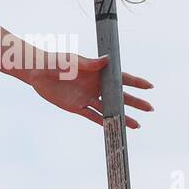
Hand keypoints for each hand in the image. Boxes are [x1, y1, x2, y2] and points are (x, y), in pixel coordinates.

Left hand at [28, 53, 153, 127]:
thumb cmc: (56, 61)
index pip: (120, 78)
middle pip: (118, 96)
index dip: (135, 82)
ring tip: (137, 125)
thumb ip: (90, 64)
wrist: (37, 72)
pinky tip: (115, 128)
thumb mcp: (73, 61)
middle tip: (150, 109)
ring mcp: (87, 97)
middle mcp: (95, 86)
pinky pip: (93, 116)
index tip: (149, 87)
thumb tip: (108, 60)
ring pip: (108, 109)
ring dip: (123, 117)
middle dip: (135, 102)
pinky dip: (104, 123)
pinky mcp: (77, 107)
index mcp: (97, 72)